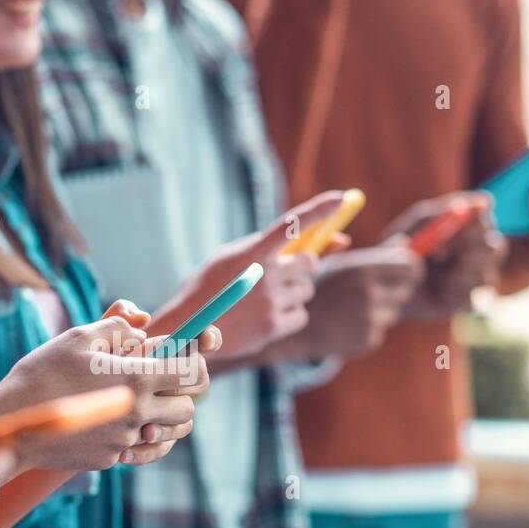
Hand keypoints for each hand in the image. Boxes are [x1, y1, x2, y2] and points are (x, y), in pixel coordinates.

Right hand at [0, 310, 211, 472]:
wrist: (11, 424)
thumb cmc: (42, 374)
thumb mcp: (79, 337)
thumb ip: (119, 328)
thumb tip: (141, 329)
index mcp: (137, 377)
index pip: (191, 371)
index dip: (193, 360)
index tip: (181, 354)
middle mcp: (138, 412)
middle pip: (188, 407)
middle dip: (179, 393)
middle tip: (158, 379)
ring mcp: (125, 439)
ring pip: (165, 431)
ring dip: (159, 416)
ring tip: (135, 400)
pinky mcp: (110, 458)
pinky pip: (133, 446)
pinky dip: (127, 432)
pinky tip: (102, 419)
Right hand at [153, 191, 345, 360]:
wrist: (187, 329)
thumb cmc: (212, 290)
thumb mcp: (233, 259)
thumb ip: (274, 248)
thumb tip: (341, 241)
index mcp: (251, 252)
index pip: (291, 224)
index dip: (318, 210)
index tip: (339, 199)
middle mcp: (264, 275)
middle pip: (309, 264)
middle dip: (303, 267)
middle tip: (286, 272)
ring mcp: (270, 302)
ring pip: (305, 291)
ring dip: (293, 293)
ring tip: (263, 300)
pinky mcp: (273, 327)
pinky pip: (300, 316)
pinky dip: (288, 316)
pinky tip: (264, 317)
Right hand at [302, 240, 424, 357]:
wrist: (295, 326)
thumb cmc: (320, 289)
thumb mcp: (342, 264)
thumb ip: (376, 253)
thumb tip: (406, 243)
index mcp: (362, 269)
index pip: (411, 266)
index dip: (411, 269)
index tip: (404, 272)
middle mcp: (368, 293)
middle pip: (407, 289)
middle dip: (396, 290)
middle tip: (374, 291)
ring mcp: (369, 319)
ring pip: (395, 312)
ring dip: (382, 310)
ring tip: (354, 308)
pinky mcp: (367, 340)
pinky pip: (381, 330)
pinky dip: (370, 328)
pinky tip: (348, 324)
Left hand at [385, 192, 507, 318]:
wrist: (384, 284)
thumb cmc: (399, 247)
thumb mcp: (417, 224)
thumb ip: (447, 210)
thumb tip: (485, 201)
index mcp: (468, 227)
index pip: (486, 222)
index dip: (470, 229)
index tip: (443, 236)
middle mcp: (477, 251)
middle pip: (497, 247)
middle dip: (469, 253)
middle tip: (438, 255)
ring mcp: (474, 277)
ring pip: (487, 276)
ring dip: (457, 275)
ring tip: (434, 276)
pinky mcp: (465, 301)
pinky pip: (472, 300)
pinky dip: (452, 296)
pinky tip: (437, 292)